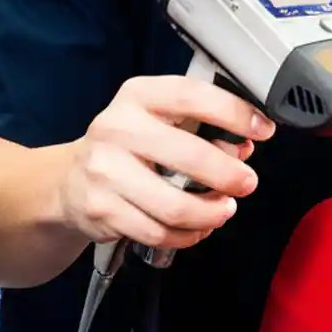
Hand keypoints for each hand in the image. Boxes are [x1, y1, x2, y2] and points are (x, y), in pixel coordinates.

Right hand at [57, 75, 275, 248]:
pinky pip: (159, 232)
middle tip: (246, 183)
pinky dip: (187, 235)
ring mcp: (106, 171)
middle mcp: (117, 128)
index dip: (234, 113)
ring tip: (223, 210)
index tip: (262, 128)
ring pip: (176, 206)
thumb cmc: (125, 148)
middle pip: (191, 157)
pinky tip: (196, 227)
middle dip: (230, 175)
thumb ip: (200, 128)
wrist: (69, 180)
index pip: (192, 96)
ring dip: (211, 213)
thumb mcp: (157, 121)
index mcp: (137, 96)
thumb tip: (244, 147)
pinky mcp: (102, 210)